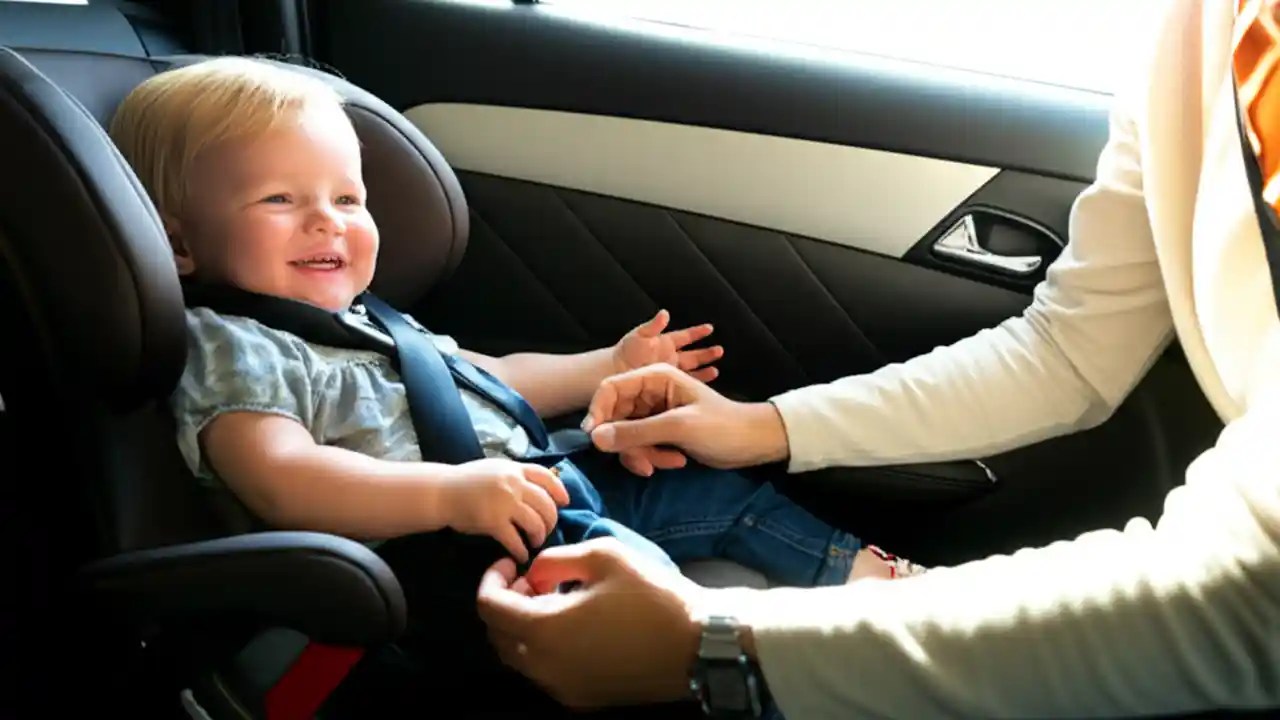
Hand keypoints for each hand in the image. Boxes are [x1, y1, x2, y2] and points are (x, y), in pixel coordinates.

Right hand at [438, 459, 570, 562]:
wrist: (441, 492)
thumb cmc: (466, 481)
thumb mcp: (495, 469)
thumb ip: (516, 475)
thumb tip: (540, 487)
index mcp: (514, 469)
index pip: (547, 477)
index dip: (559, 490)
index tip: (565, 502)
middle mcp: (513, 483)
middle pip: (546, 504)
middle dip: (551, 520)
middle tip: (547, 530)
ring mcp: (504, 502)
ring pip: (536, 523)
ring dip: (539, 536)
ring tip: (535, 542)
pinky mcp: (493, 522)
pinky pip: (516, 540)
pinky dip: (522, 550)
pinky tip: (521, 555)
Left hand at [476, 537, 703, 709]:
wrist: (698, 644)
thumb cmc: (653, 595)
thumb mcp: (603, 556)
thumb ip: (555, 560)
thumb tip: (534, 574)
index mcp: (545, 630)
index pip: (489, 608)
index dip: (492, 579)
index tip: (511, 562)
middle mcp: (546, 668)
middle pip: (498, 636)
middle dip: (505, 603)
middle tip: (530, 579)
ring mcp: (563, 689)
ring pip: (518, 658)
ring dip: (522, 626)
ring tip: (552, 599)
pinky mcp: (582, 699)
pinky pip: (543, 672)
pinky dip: (542, 647)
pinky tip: (572, 626)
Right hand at [582, 363, 790, 475]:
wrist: (752, 442)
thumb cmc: (722, 427)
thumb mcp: (678, 427)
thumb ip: (636, 432)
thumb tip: (595, 438)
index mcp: (655, 377)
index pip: (610, 388)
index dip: (598, 412)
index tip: (594, 440)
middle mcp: (650, 392)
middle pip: (615, 416)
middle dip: (627, 443)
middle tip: (646, 464)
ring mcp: (654, 412)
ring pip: (626, 434)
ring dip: (643, 453)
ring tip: (671, 461)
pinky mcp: (659, 430)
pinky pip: (641, 445)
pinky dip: (652, 457)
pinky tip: (676, 461)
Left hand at [612, 309, 723, 380]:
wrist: (612, 372)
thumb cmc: (624, 352)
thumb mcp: (639, 335)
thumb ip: (653, 326)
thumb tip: (665, 313)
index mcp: (665, 343)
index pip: (685, 336)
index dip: (697, 333)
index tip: (710, 328)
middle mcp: (670, 358)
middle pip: (692, 355)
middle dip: (706, 353)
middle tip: (720, 350)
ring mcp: (668, 373)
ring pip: (691, 372)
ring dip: (703, 371)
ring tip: (716, 371)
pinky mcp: (665, 388)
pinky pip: (683, 388)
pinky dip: (692, 388)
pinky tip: (701, 390)